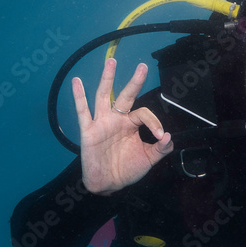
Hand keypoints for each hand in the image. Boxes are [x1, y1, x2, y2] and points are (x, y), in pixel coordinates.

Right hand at [74, 58, 173, 194]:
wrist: (109, 185)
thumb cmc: (127, 169)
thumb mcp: (149, 158)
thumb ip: (161, 148)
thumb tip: (168, 136)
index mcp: (131, 124)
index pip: (144, 114)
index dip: (155, 122)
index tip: (161, 135)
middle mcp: (117, 120)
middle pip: (126, 96)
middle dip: (134, 81)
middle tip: (143, 66)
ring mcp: (102, 123)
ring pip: (104, 97)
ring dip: (108, 79)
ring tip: (112, 62)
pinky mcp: (89, 131)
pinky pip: (83, 112)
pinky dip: (79, 97)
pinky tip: (77, 82)